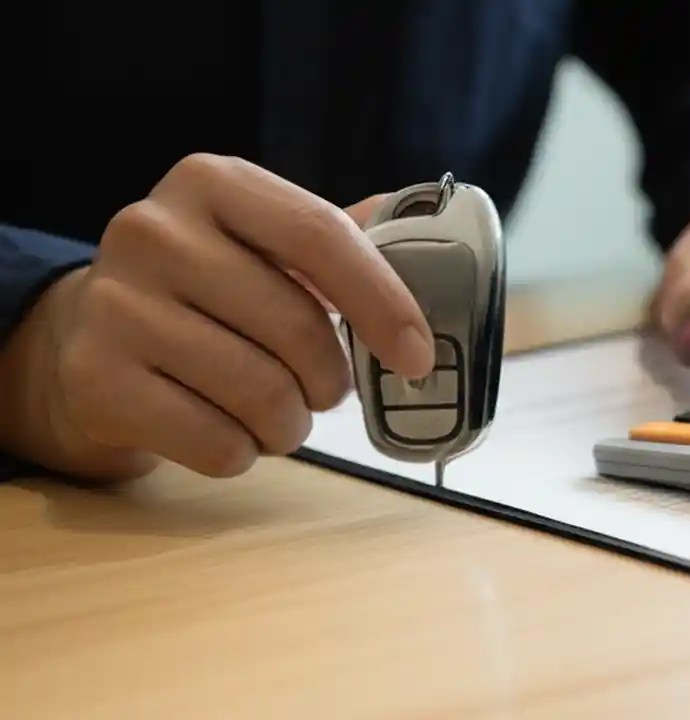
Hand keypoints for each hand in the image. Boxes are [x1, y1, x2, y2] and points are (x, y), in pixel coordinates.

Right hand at [0, 154, 433, 479]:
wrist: (87, 335)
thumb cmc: (207, 291)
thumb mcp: (264, 243)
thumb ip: (341, 241)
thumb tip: (432, 235)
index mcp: (213, 183)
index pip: (321, 235)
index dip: (384, 302)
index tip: (416, 356)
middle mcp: (153, 230)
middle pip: (297, 327)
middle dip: (331, 378)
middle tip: (323, 389)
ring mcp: (115, 303)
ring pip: (261, 393)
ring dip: (290, 423)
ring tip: (277, 413)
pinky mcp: (95, 377)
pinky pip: (217, 442)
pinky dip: (243, 451)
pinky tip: (226, 429)